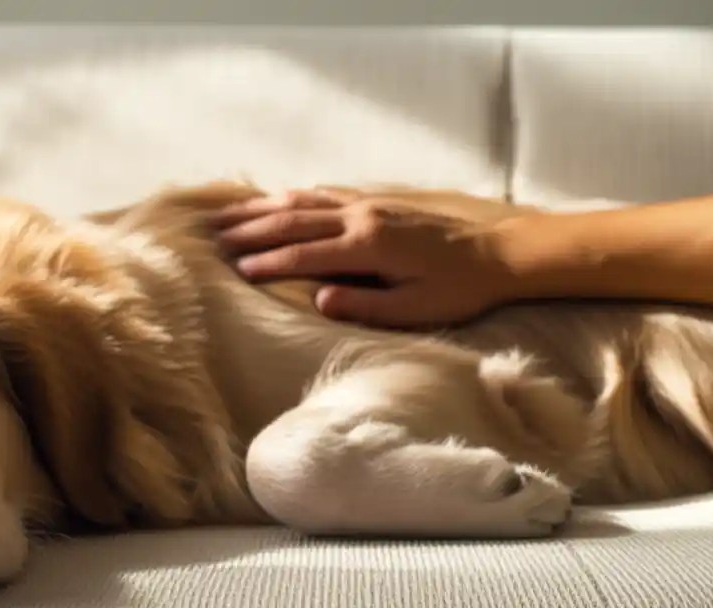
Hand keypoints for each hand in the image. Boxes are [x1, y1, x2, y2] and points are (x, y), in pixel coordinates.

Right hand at [210, 188, 517, 327]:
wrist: (497, 252)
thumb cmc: (457, 289)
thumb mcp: (413, 310)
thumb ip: (363, 307)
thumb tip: (318, 301)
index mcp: (365, 248)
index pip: (302, 256)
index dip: (267, 264)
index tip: (237, 271)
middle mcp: (360, 218)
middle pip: (292, 221)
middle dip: (251, 230)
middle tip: (215, 238)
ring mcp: (367, 205)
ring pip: (303, 202)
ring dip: (263, 208)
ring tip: (229, 214)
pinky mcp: (377, 201)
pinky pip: (325, 193)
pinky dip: (295, 195)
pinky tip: (278, 197)